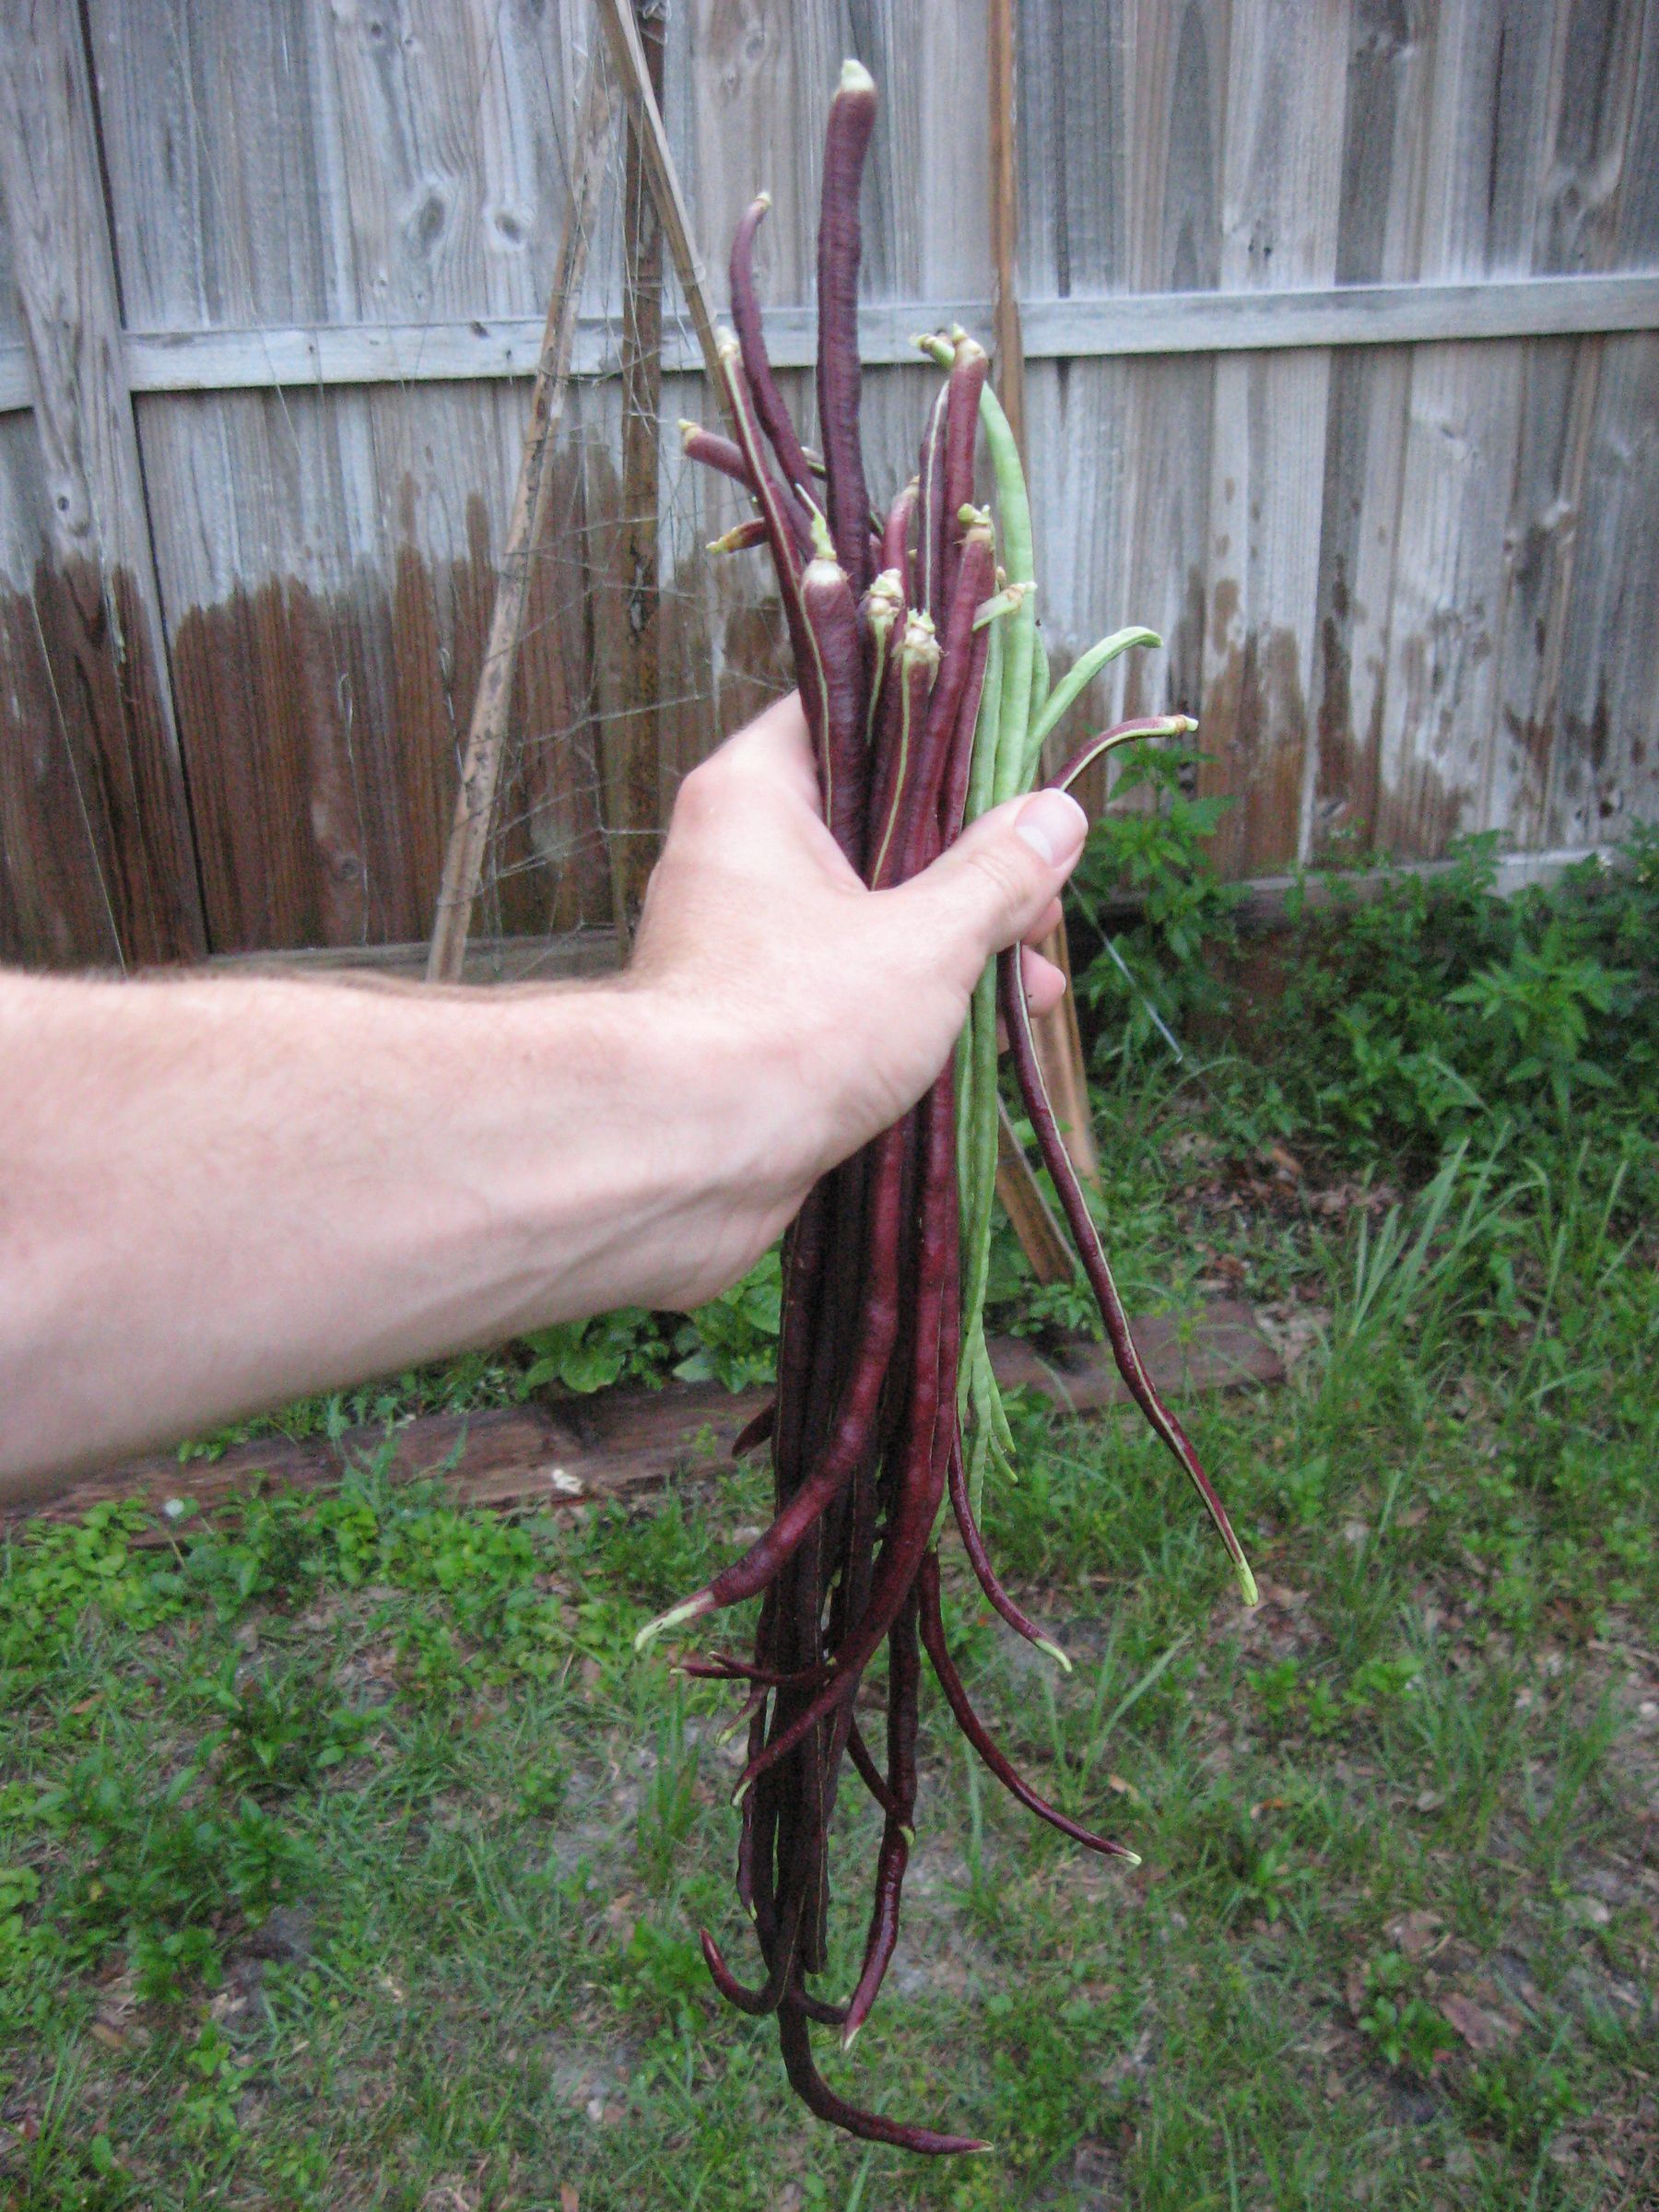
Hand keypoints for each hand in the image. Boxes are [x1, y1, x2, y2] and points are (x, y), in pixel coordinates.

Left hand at [626, 691, 1087, 1261]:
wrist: (686, 1161)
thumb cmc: (792, 1024)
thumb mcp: (926, 938)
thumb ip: (996, 875)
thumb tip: (1056, 815)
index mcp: (754, 796)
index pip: (845, 717)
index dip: (933, 734)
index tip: (1010, 764)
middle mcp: (736, 858)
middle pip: (873, 828)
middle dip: (969, 871)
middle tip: (1043, 904)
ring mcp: (742, 946)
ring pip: (867, 918)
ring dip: (953, 948)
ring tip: (1033, 987)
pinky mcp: (755, 1024)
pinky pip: (846, 989)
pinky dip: (910, 1006)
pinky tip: (983, 1039)